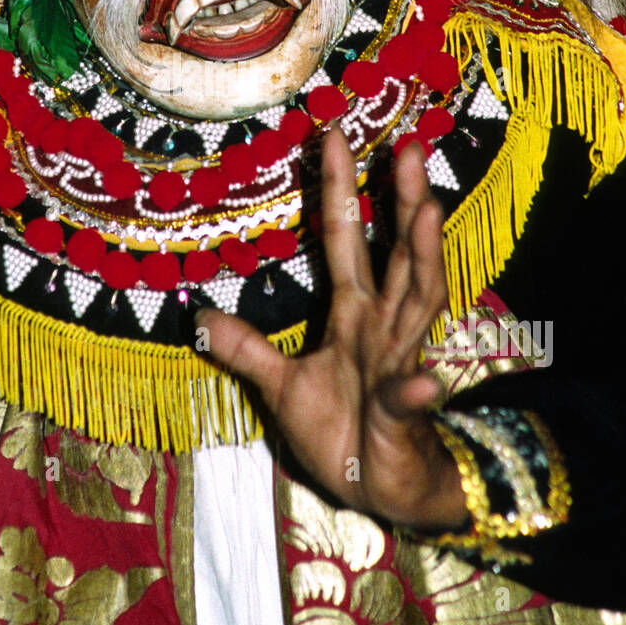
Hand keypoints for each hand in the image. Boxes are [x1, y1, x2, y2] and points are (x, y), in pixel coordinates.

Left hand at [198, 128, 465, 529]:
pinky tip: (421, 383)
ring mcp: (399, 366)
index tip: (333, 135)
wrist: (382, 489)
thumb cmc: (341, 431)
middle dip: (404, 200)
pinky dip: (415, 391)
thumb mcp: (280, 385)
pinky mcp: (403, 417)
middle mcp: (385, 328)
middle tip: (408, 146)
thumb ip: (245, 349)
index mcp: (356, 314)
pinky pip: (408, 402)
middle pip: (399, 254)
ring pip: (419, 302)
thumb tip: (198, 316)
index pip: (346, 239)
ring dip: (424, 258)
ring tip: (427, 211)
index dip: (340, 189)